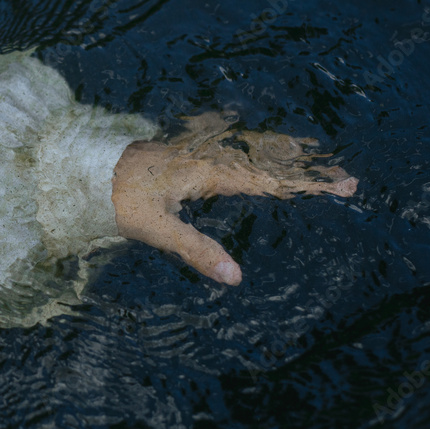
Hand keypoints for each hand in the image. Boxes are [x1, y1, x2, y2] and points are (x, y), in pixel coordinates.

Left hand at [110, 112, 357, 285]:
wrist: (83, 168)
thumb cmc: (117, 198)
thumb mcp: (155, 228)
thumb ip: (195, 250)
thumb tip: (235, 277)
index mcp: (206, 172)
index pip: (268, 180)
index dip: (307, 184)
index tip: (345, 185)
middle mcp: (207, 157)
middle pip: (268, 160)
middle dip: (307, 168)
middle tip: (346, 179)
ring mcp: (195, 152)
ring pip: (251, 152)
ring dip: (285, 157)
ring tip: (316, 162)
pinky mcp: (185, 154)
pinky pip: (232, 151)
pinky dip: (257, 154)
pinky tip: (260, 155)